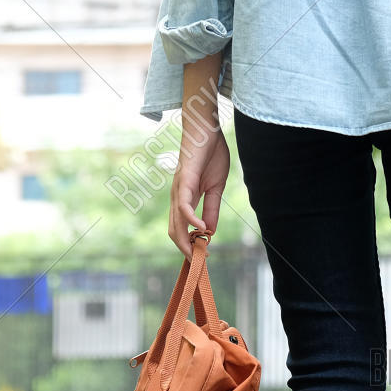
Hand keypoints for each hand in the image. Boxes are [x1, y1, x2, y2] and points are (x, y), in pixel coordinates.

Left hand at [168, 123, 228, 257]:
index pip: (182, 229)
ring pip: (176, 222)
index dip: (190, 245)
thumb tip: (210, 231)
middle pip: (174, 231)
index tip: (203, 256)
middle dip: (186, 249)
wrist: (206, 130)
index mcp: (184, 200)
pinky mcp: (184, 181)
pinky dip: (191, 220)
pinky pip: (184, 205)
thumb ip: (211, 209)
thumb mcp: (215, 188)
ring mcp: (178, 190)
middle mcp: (177, 198)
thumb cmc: (210, 155)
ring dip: (187, 241)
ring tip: (200, 251)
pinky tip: (202, 229)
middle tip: (200, 260)